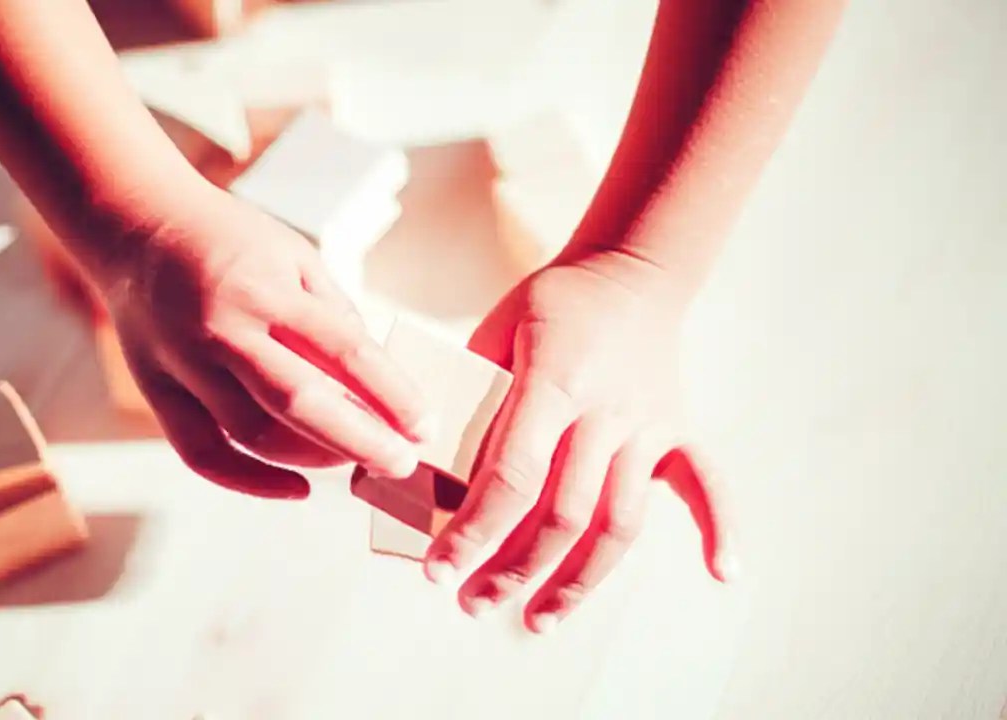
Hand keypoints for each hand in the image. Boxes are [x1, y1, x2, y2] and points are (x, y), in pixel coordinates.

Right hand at [98, 182, 432, 497]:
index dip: (391, 394)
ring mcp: (185, 363)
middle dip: (360, 441)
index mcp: (268, 291)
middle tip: (401, 463)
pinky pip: (203, 453)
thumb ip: (335, 314)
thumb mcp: (295, 256)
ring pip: (253, 435)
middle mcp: (225, 330)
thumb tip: (377, 379)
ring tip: (351, 461)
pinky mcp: (156, 391)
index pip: (344, 351)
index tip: (424, 425)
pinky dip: (250, 480)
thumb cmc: (229, 240)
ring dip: (311, 459)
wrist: (135, 225)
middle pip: (301, 402)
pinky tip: (295, 488)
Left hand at [423, 250, 737, 630]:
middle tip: (471, 601)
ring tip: (538, 620)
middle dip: (512, 569)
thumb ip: (468, 400)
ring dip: (579, 582)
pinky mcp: (678, 431)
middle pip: (563, 514)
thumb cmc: (549, 305)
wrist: (630, 270)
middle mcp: (607, 411)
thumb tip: (420, 472)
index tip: (438, 570)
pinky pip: (708, 484)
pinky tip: (723, 574)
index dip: (473, 531)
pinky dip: (722, 528)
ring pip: (620, 522)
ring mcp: (649, 425)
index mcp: (555, 381)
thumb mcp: (494, 335)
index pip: (513, 477)